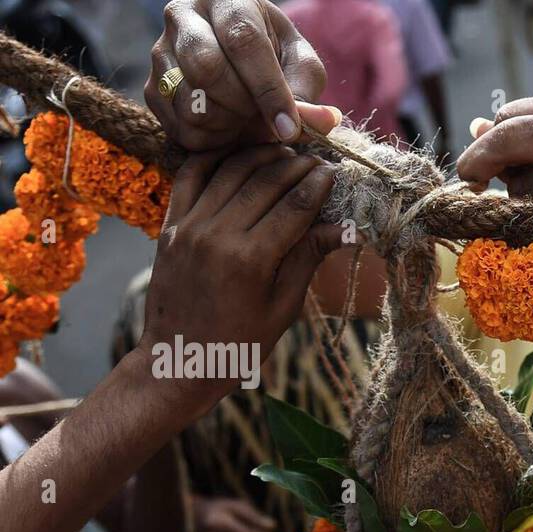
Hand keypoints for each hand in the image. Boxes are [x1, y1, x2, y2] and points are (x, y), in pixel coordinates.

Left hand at [140, 144, 342, 410]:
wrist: (180, 361)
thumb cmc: (240, 344)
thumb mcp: (283, 308)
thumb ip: (308, 260)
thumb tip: (346, 228)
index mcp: (250, 261)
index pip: (293, 208)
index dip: (317, 186)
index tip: (334, 172)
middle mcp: (216, 236)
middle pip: (264, 182)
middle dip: (295, 166)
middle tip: (316, 159)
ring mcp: (188, 227)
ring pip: (230, 171)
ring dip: (260, 156)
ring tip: (284, 152)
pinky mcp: (170, 225)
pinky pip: (191, 176)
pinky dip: (216, 159)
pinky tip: (238, 155)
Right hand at [147, 0, 338, 149]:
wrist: (236, 64)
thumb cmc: (275, 59)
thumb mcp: (300, 66)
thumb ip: (309, 92)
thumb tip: (324, 123)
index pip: (242, 40)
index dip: (268, 90)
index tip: (289, 128)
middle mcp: (183, 17)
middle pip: (206, 68)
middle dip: (244, 106)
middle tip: (265, 119)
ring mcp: (160, 52)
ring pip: (190, 102)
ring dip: (229, 126)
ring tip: (247, 120)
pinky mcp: (151, 89)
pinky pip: (179, 127)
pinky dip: (212, 140)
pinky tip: (228, 127)